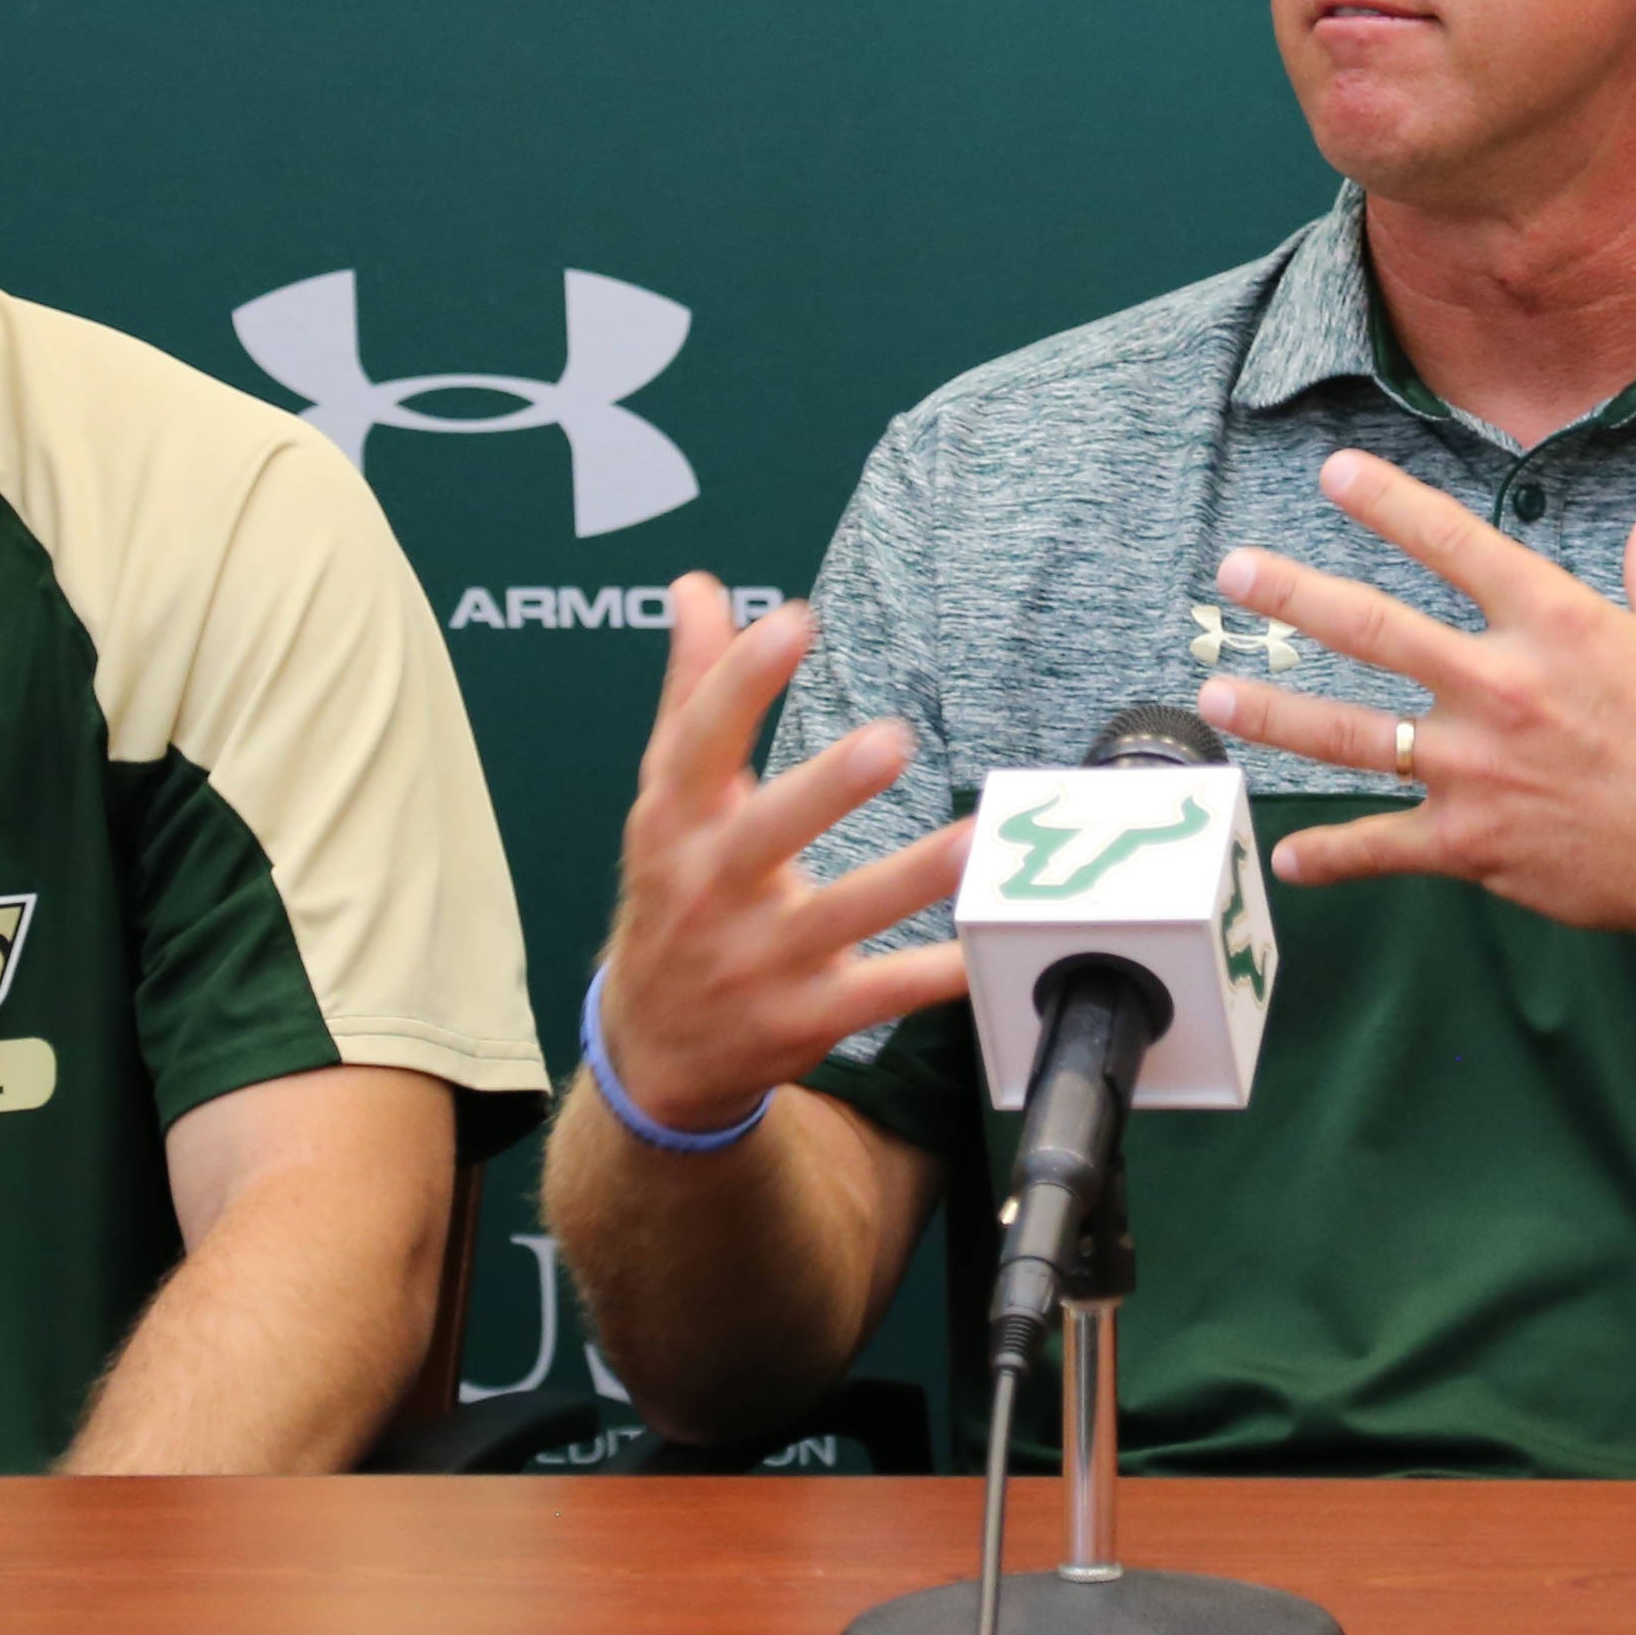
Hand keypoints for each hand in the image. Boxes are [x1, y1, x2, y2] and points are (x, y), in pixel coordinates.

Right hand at [589, 576, 965, 1135]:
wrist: (653, 1047)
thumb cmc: (674, 893)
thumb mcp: (668, 799)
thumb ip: (693, 690)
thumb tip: (698, 588)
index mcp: (673, 823)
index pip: (698, 745)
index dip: (739, 683)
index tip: (790, 620)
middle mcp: (709, 889)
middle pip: (765, 835)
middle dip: (825, 790)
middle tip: (892, 740)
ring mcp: (756, 961)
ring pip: (839, 918)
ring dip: (907, 881)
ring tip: (973, 841)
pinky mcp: (805, 1018)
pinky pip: (878, 995)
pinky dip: (931, 976)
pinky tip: (982, 949)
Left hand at [1194, 451, 1635, 957]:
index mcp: (1555, 622)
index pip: (1454, 544)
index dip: (1388, 503)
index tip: (1333, 473)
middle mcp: (1503, 686)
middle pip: (1375, 630)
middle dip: (1295, 595)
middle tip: (1234, 572)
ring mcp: (1480, 769)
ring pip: (1356, 734)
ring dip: (1278, 712)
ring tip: (1215, 691)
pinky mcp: (1474, 845)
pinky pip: (1384, 847)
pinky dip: (1333, 854)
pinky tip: (1288, 856)